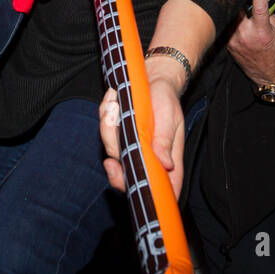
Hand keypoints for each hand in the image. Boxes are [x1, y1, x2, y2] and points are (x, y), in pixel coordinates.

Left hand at [100, 70, 186, 197]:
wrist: (154, 79)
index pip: (162, 189)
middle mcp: (147, 158)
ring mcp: (130, 147)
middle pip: (128, 178)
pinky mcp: (117, 135)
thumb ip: (165, 141)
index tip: (131, 186)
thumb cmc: (166, 100)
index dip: (148, 194)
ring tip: (115, 103)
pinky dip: (105, 113)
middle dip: (115, 170)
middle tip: (109, 161)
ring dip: (108, 127)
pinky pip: (104, 131)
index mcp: (167, 161)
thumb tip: (166, 164)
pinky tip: (112, 99)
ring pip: (112, 151)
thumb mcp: (170, 118)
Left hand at [228, 0, 274, 85]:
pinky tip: (230, 11)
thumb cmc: (274, 48)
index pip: (260, 9)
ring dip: (232, 6)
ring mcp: (233, 40)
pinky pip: (225, 25)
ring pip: (229, 16)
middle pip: (238, 9)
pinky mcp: (226, 43)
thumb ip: (269, 13)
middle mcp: (245, 36)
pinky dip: (228, 17)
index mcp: (262, 32)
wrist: (267, 72)